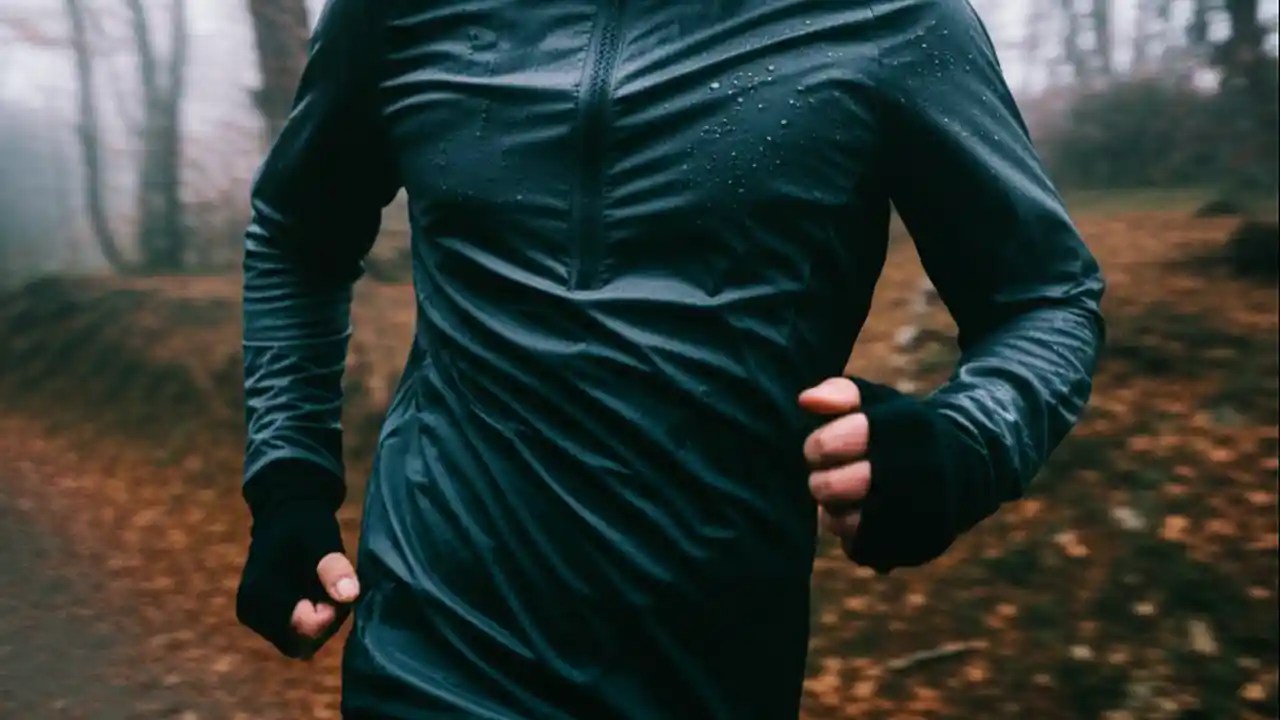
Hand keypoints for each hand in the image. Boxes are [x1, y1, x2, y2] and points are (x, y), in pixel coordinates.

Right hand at [236, 498, 358, 658]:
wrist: (283, 515)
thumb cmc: (305, 526)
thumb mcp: (324, 542)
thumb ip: (334, 568)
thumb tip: (349, 595)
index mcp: (260, 595)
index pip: (303, 630)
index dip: (329, 615)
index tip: (336, 589)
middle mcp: (251, 613)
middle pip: (300, 642)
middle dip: (324, 623)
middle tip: (333, 591)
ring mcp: (253, 618)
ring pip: (297, 642)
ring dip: (318, 623)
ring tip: (323, 590)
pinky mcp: (260, 618)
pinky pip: (291, 633)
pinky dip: (308, 621)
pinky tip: (314, 595)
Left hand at [799, 376, 982, 573]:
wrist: (964, 467)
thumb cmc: (901, 430)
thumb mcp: (876, 401)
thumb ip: (839, 394)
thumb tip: (806, 402)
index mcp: (902, 429)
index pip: (826, 445)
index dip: (817, 447)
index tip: (823, 447)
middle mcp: (917, 472)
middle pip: (829, 488)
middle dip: (821, 481)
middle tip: (830, 475)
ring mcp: (920, 514)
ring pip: (842, 523)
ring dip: (836, 511)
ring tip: (850, 496)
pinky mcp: (919, 547)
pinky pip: (861, 549)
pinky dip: (854, 535)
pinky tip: (865, 516)